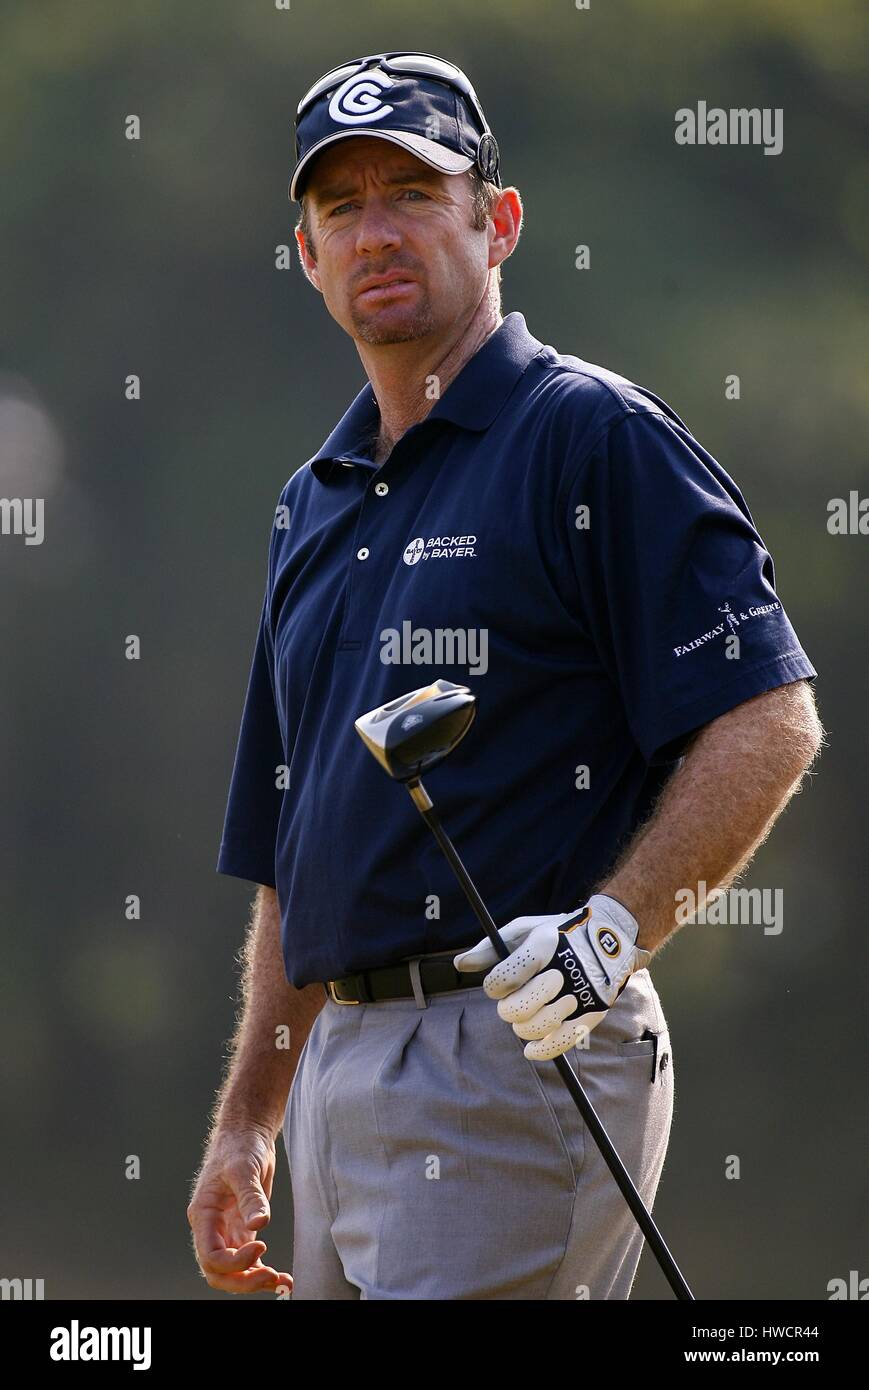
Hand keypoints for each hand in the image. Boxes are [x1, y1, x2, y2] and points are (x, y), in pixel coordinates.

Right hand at [187, 1123, 292, 1294]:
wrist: (248, 1134)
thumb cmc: (239, 1146)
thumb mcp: (244, 1168)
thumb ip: (251, 1197)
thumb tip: (260, 1223)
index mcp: (204, 1215)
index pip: (210, 1255)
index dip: (234, 1260)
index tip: (261, 1244)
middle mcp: (212, 1228)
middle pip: (218, 1272)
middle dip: (243, 1280)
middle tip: (273, 1276)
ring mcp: (227, 1231)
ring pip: (233, 1272)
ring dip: (254, 1281)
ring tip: (283, 1281)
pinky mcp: (243, 1230)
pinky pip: (248, 1260)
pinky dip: (262, 1271)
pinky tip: (282, 1277)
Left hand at [453, 895, 650, 1060]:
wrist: (612, 937)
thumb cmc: (558, 933)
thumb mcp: (524, 928)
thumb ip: (490, 947)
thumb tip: (459, 965)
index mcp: (542, 945)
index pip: (500, 980)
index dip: (494, 986)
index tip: (499, 983)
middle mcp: (561, 970)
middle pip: (515, 1009)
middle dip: (508, 1008)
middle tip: (515, 1000)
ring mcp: (578, 994)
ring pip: (534, 1028)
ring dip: (523, 1026)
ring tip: (529, 1013)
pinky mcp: (592, 1012)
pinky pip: (560, 1043)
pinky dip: (541, 1050)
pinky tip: (530, 1049)